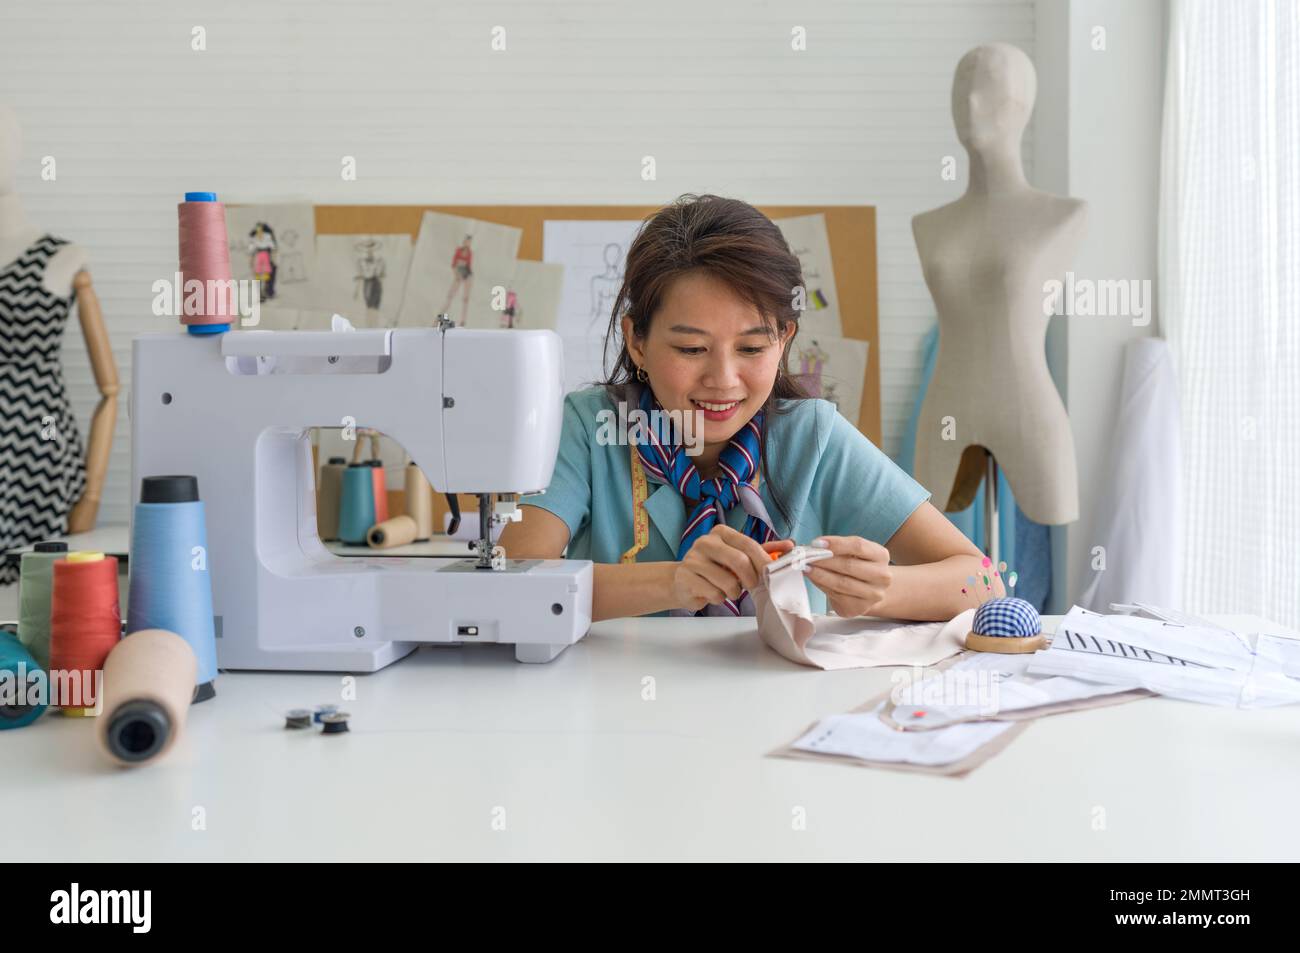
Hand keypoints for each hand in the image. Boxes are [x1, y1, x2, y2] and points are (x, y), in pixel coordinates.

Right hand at [672, 524, 792, 611]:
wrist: (683, 581)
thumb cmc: (716, 568)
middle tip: (751, 586)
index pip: (748, 544)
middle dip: (750, 578)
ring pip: (727, 581)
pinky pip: (713, 593)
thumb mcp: (739, 556)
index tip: (770, 574)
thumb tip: (789, 545)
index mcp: (721, 533)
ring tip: (727, 589)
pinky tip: (712, 593)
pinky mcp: (685, 577)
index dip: (762, 561)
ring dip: (733, 592)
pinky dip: (719, 598)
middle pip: (739, 561)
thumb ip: (762, 550)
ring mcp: (692, 559)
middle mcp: (705, 542)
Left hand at [801, 535, 891, 617]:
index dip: (836, 543)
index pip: (858, 546)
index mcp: (881, 555)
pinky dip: (822, 586)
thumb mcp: (855, 552)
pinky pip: (837, 596)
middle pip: (849, 565)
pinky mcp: (860, 608)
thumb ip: (838, 548)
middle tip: (806, 556)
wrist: (870, 591)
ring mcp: (873, 594)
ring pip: (842, 583)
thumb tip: (815, 547)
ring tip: (806, 567)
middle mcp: (882, 576)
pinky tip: (814, 579)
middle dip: (824, 560)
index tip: (817, 543)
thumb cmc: (858, 566)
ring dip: (820, 574)